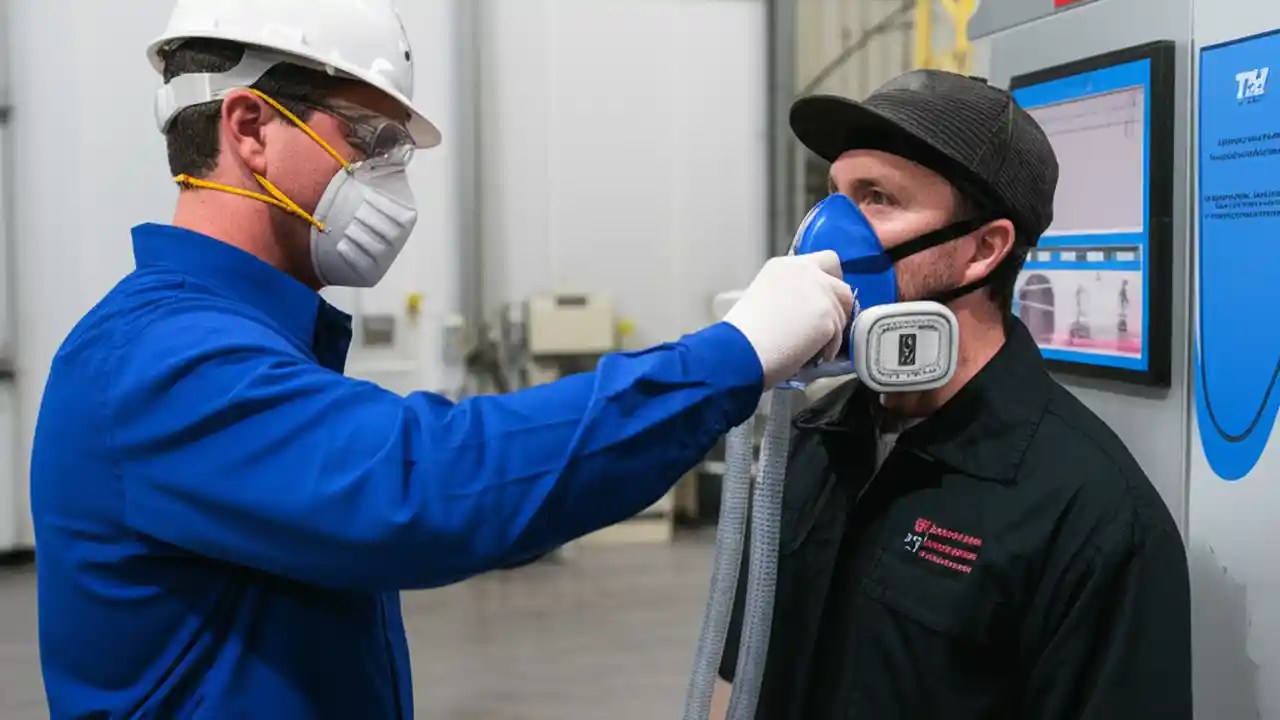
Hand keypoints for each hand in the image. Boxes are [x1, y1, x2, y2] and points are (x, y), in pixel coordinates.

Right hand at [723, 251, 853, 386]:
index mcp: (786, 265)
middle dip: (838, 305)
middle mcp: (806, 272)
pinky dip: (828, 348)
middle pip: (842, 284)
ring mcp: (820, 292)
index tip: (821, 299)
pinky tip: (809, 356)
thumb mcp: (765, 295)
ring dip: (832, 330)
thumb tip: (807, 307)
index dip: (828, 280)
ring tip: (809, 347)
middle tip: (825, 324)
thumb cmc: (744, 332)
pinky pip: (839, 335)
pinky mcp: (828, 315)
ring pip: (843, 312)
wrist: (741, 349)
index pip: (825, 260)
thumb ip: (791, 292)